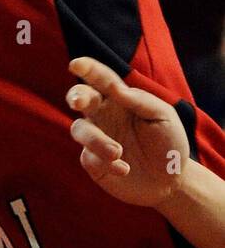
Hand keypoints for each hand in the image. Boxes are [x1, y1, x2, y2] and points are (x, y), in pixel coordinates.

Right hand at [65, 56, 190, 208]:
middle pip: (80, 98)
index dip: (88, 70)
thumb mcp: (164, 117)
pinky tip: (124, 169)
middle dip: (75, 96)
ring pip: (80, 130)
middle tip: (78, 102)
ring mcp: (95, 139)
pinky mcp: (92, 162)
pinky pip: (89, 157)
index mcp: (119, 100)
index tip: (76, 65)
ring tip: (118, 152)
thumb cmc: (169, 144)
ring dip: (96, 140)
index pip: (102, 80)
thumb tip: (116, 88)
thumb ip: (141, 100)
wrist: (171, 182)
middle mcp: (103, 116)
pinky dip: (106, 162)